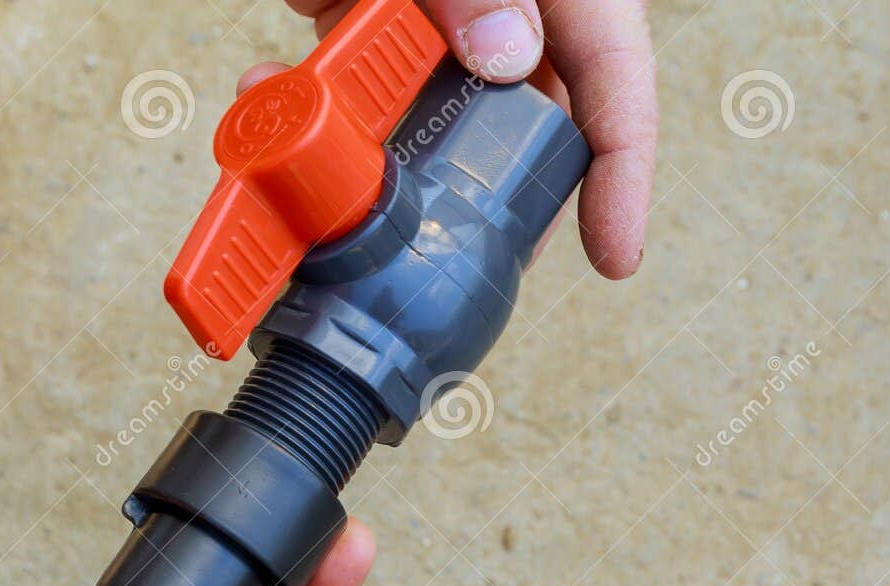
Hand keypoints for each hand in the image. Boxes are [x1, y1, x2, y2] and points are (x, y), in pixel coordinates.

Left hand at [265, 0, 656, 277]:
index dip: (621, 166)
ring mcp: (430, 8)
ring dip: (377, 157)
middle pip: (523, 114)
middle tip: (458, 256)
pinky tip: (267, 102)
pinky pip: (353, 79)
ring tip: (334, 194)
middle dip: (487, 193)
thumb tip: (511, 54)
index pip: (613, 71)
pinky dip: (313, 105)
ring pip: (427, 112)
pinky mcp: (362, 10)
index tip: (613, 252)